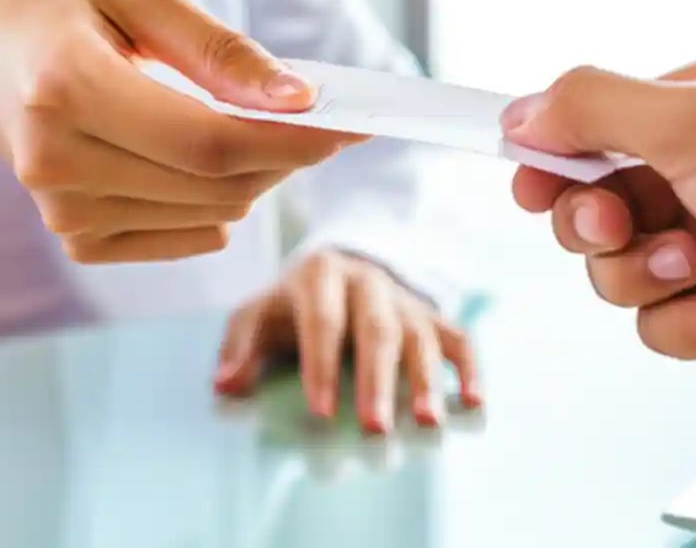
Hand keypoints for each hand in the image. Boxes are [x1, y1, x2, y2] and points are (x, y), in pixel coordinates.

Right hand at [0, 0, 356, 261]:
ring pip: (213, 216)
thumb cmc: (64, 16)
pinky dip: (216, 201)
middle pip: (217, 185)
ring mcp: (62, 212)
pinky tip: (192, 158)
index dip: (289, 140)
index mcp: (66, 87)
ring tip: (239, 122)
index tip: (350, 124)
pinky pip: (191, 237)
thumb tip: (297, 98)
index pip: (207, 140)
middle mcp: (57, 161)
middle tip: (314, 116)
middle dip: (284, 154)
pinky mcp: (77, 240)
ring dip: (252, 175)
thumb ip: (219, 47)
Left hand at [214, 250, 480, 432]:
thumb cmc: (291, 305)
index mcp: (320, 276)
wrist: (337, 267)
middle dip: (376, 381)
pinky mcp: (430, 316)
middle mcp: (368, 282)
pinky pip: (458, 338)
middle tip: (373, 428)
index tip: (320, 414)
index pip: (323, 322)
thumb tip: (224, 386)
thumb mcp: (257, 314)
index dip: (321, 367)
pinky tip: (472, 402)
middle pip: (377, 331)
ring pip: (421, 337)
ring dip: (426, 380)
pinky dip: (470, 368)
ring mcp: (404, 300)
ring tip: (428, 423)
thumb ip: (239, 347)